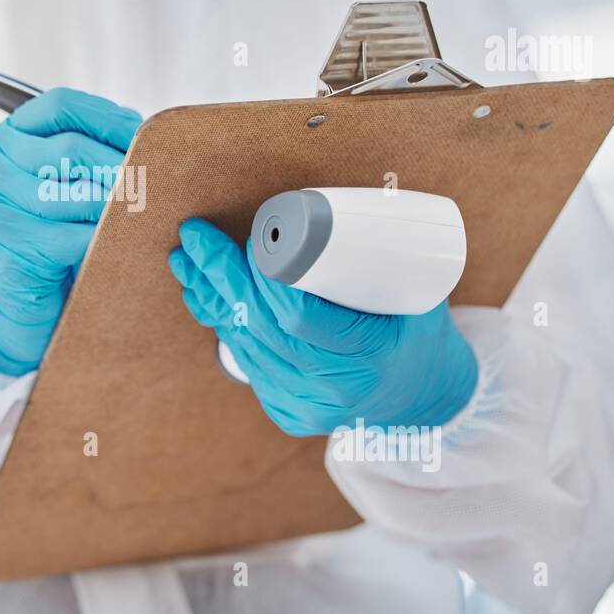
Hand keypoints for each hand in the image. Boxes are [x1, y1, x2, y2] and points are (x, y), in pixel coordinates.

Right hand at [0, 87, 141, 373]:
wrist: (23, 302)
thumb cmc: (53, 234)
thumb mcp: (65, 183)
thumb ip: (92, 151)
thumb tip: (147, 138)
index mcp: (2, 139)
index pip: (59, 106)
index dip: (108, 117)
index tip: (143, 136)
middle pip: (71, 148)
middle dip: (120, 167)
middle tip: (154, 184)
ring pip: (76, 193)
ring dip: (118, 205)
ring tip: (144, 213)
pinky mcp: (7, 247)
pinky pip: (73, 236)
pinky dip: (104, 240)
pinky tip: (120, 244)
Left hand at [168, 217, 477, 434]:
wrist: (425, 396)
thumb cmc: (420, 329)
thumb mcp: (419, 291)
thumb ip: (378, 254)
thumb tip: (328, 199)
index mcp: (372, 355)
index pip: (299, 315)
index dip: (266, 276)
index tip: (253, 238)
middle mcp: (337, 388)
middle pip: (259, 326)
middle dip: (220, 275)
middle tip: (196, 236)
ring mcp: (310, 407)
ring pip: (244, 344)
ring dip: (210, 296)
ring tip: (187, 259)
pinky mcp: (290, 414)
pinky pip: (246, 362)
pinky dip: (223, 324)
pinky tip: (202, 295)